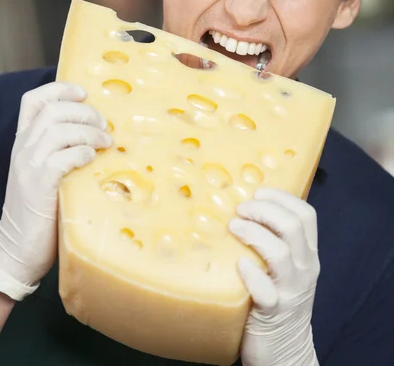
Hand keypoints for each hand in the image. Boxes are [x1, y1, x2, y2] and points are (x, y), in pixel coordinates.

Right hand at [0, 82, 111, 300]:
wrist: (17, 249)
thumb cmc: (40, 212)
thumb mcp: (46, 173)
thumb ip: (63, 152)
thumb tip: (101, 136)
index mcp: (24, 143)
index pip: (34, 101)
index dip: (60, 90)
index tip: (84, 94)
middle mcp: (24, 149)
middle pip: (53, 110)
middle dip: (85, 112)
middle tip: (104, 126)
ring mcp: (29, 166)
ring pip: (59, 129)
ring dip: (89, 132)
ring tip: (105, 143)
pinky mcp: (38, 184)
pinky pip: (62, 157)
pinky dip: (82, 152)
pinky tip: (92, 159)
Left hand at [229, 188, 319, 365]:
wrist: (285, 350)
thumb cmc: (277, 299)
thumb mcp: (284, 267)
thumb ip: (273, 240)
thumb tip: (242, 207)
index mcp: (308, 254)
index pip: (306, 215)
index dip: (281, 197)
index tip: (257, 191)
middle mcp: (305, 269)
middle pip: (293, 226)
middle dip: (264, 210)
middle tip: (241, 209)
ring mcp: (291, 290)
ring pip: (281, 253)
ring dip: (253, 233)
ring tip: (234, 227)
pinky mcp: (273, 312)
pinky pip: (266, 290)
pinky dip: (251, 273)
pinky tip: (238, 264)